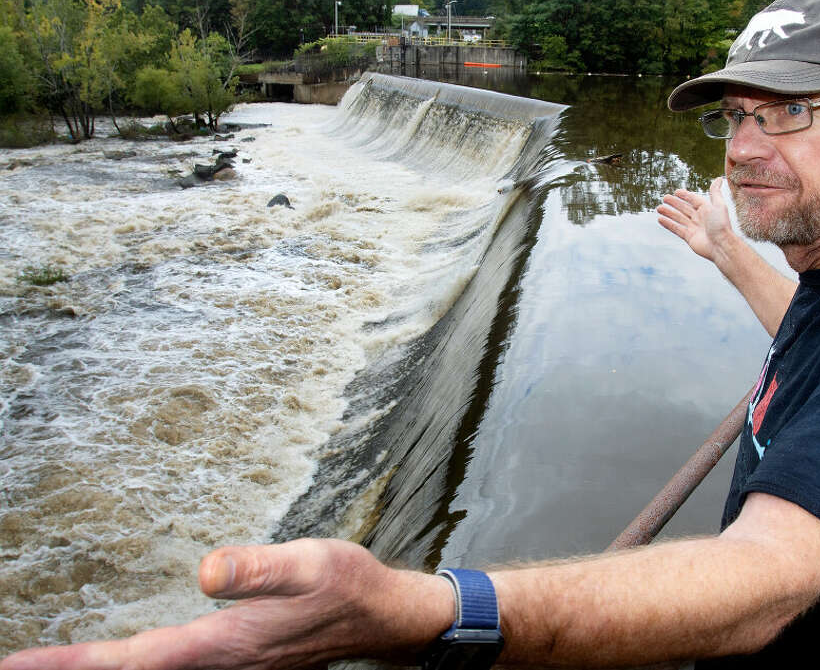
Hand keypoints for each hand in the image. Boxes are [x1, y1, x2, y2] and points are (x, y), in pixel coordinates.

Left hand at [0, 539, 453, 669]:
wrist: (380, 617)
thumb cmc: (345, 585)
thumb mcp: (311, 562)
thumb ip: (259, 567)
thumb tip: (204, 570)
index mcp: (223, 643)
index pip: (133, 660)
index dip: (74, 664)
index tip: (16, 664)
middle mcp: (217, 663)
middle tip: (13, 666)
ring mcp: (225, 668)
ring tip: (51, 664)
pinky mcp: (233, 661)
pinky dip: (130, 667)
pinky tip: (120, 660)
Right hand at [657, 177, 735, 264]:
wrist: (721, 246)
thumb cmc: (721, 225)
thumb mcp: (719, 205)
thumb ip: (715, 192)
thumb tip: (719, 178)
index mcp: (707, 209)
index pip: (693, 200)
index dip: (685, 196)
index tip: (676, 192)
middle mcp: (700, 218)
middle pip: (684, 209)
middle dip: (674, 203)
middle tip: (664, 198)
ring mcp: (694, 228)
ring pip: (678, 218)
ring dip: (669, 213)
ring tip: (659, 208)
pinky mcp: (689, 237)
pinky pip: (676, 229)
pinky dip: (668, 224)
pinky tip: (660, 219)